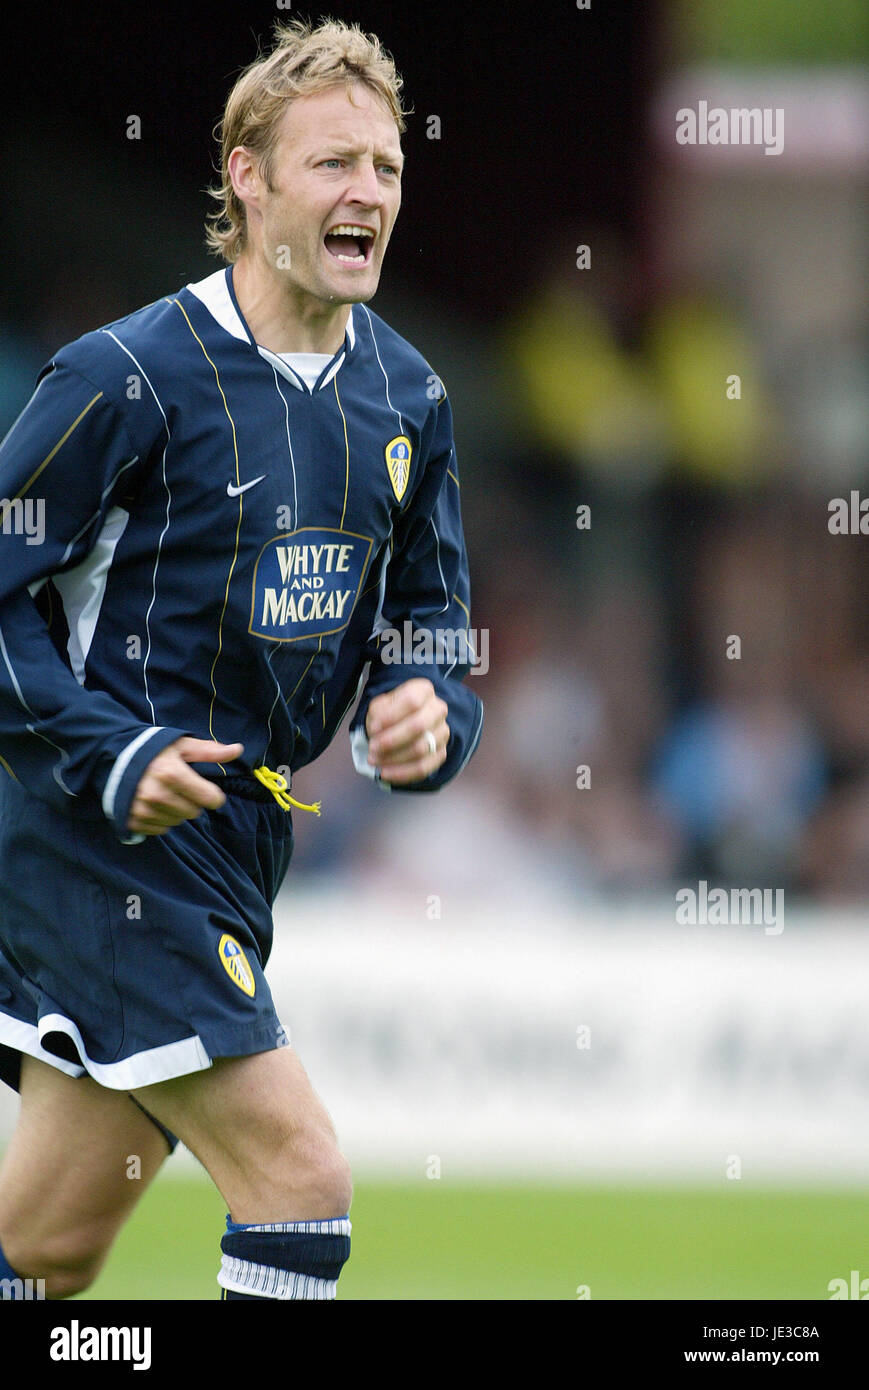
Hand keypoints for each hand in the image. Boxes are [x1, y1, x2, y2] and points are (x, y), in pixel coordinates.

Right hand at [127, 737, 243, 834]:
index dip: (213, 795)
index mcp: (171, 774)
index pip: (210, 798)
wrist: (111, 758)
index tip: (207, 790)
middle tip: (180, 788)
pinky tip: (155, 804)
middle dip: (193, 801)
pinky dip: (162, 819)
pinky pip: (162, 829)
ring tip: (165, 794)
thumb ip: (209, 751)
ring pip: (179, 821)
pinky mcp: (133, 821)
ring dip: (177, 811)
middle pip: (195, 812)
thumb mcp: (181, 745)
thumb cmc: (152, 750)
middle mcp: (157, 795)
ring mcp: (143, 810)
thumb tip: (237, 750)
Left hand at [366, 678, 448, 783]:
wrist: (403, 722)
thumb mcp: (380, 705)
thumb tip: (377, 731)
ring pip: (421, 749)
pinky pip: (424, 768)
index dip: (391, 716)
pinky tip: (386, 773)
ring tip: (374, 761)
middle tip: (372, 748)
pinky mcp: (441, 753)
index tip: (373, 728)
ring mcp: (442, 732)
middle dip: (391, 740)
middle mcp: (438, 709)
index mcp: (424, 690)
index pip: (411, 701)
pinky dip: (402, 773)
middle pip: (418, 726)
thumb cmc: (389, 712)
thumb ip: (377, 714)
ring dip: (394, 758)